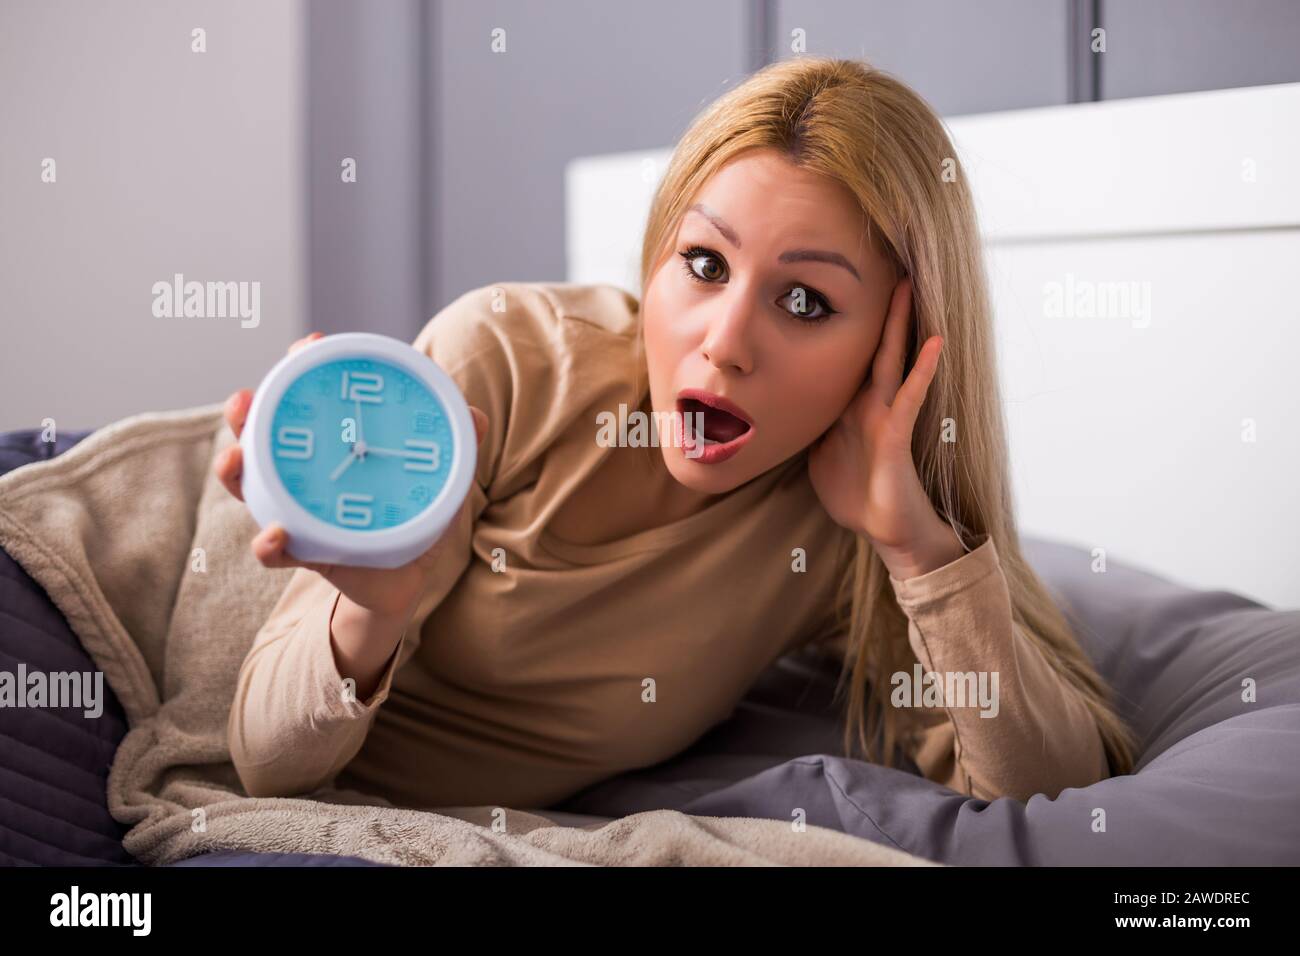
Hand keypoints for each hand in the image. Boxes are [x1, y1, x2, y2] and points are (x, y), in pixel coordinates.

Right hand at [214, 331, 489, 618]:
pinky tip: (275, 532)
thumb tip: (476, 417)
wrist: (405, 576)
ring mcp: (296, 510)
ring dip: (234, 470)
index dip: (299, 367)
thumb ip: (457, 443)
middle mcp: (301, 470)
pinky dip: (268, 542)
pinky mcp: (304, 553)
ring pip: (249, 485)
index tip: (306, 345)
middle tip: (242, 400)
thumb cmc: (412, 511)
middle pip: (257, 433)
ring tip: (233, 459)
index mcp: (330, 441)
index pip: (304, 396)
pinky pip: (273, 549)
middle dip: (242, 413)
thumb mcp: (439, 473)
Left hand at [806, 277, 964, 579]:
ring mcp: (886, 417)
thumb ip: (804, 427)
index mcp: (848, 407)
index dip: (839, 323)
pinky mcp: (897, 436)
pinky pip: (911, 397)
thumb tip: (774, 411)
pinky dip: (922, 370)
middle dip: (874, 310)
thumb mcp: (817, 455)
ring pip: (892, 361)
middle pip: (871, 347)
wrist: (888, 532)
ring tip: (909, 286)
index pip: (844, 356)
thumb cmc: (856, 496)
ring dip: (900, 325)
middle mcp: (870, 404)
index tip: (830, 285)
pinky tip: (933, 342)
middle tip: (882, 266)